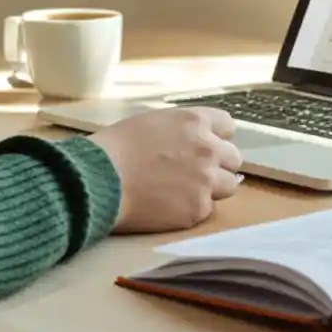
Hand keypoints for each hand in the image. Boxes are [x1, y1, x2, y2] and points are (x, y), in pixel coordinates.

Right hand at [89, 108, 243, 232]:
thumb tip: (193, 144)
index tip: (205, 146)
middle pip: (233, 158)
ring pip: (228, 186)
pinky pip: (206, 210)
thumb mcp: (151, 123)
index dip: (216, 137)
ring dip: (211, 189)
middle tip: (193, 174)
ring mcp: (206, 180)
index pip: (228, 126)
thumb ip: (181, 132)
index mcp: (194, 121)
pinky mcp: (198, 208)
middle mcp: (208, 148)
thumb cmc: (114, 149)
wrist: (97, 180)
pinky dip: (190, 209)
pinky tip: (167, 206)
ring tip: (182, 192)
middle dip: (218, 165)